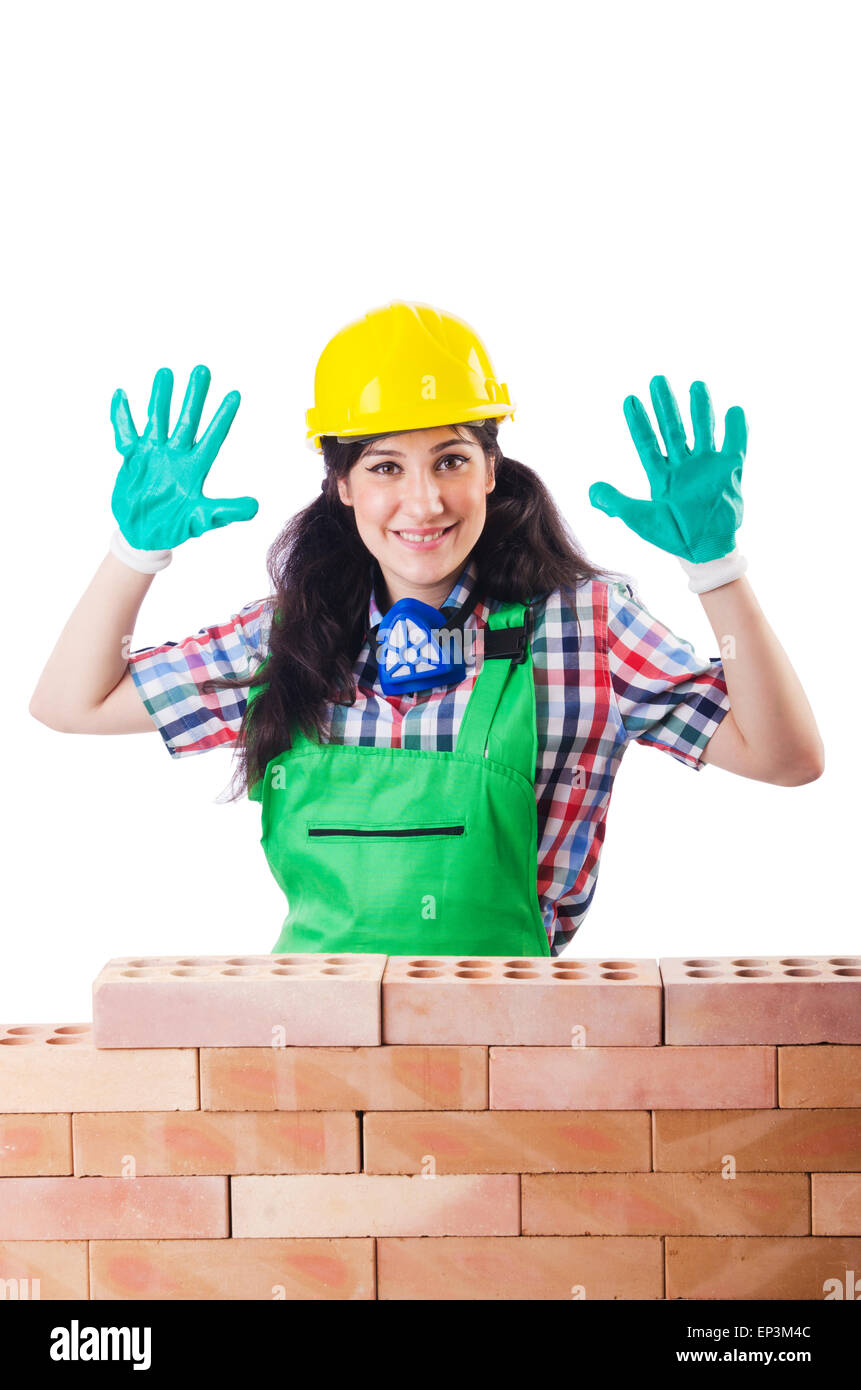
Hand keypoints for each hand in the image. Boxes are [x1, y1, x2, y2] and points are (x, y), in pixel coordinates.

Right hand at [110, 365, 258, 549]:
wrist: (143, 534)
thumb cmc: (175, 527)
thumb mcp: (202, 520)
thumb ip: (226, 511)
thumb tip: (254, 506)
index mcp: (194, 468)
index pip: (213, 437)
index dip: (223, 417)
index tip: (235, 395)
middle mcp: (175, 455)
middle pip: (187, 420)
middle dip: (194, 397)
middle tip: (203, 371)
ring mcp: (154, 454)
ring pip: (158, 419)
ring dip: (161, 397)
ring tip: (165, 373)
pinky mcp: (133, 458)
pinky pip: (126, 433)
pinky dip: (123, 417)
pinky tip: (121, 395)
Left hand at [589, 376, 745, 562]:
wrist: (703, 549)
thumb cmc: (672, 535)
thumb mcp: (639, 518)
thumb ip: (616, 502)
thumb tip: (592, 490)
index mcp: (661, 476)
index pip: (647, 442)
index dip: (638, 422)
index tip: (630, 399)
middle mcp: (683, 466)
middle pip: (673, 428)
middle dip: (666, 405)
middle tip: (657, 380)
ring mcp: (707, 467)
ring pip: (703, 430)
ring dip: (700, 409)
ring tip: (696, 385)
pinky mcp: (730, 472)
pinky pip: (735, 445)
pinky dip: (736, 429)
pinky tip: (735, 410)